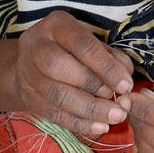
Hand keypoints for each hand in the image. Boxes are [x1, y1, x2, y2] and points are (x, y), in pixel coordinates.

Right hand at [6, 10, 133, 138]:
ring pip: (57, 96)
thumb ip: (111, 57)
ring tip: (114, 118)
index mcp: (56, 25)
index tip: (126, 86)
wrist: (32, 62)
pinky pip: (54, 114)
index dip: (106, 67)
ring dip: (90, 110)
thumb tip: (125, 78)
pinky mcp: (28, 97)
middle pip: (60, 68)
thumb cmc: (72, 49)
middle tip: (118, 102)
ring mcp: (27, 74)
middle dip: (94, 88)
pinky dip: (79, 123)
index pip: (82, 45)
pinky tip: (99, 127)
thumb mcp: (93, 43)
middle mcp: (35, 46)